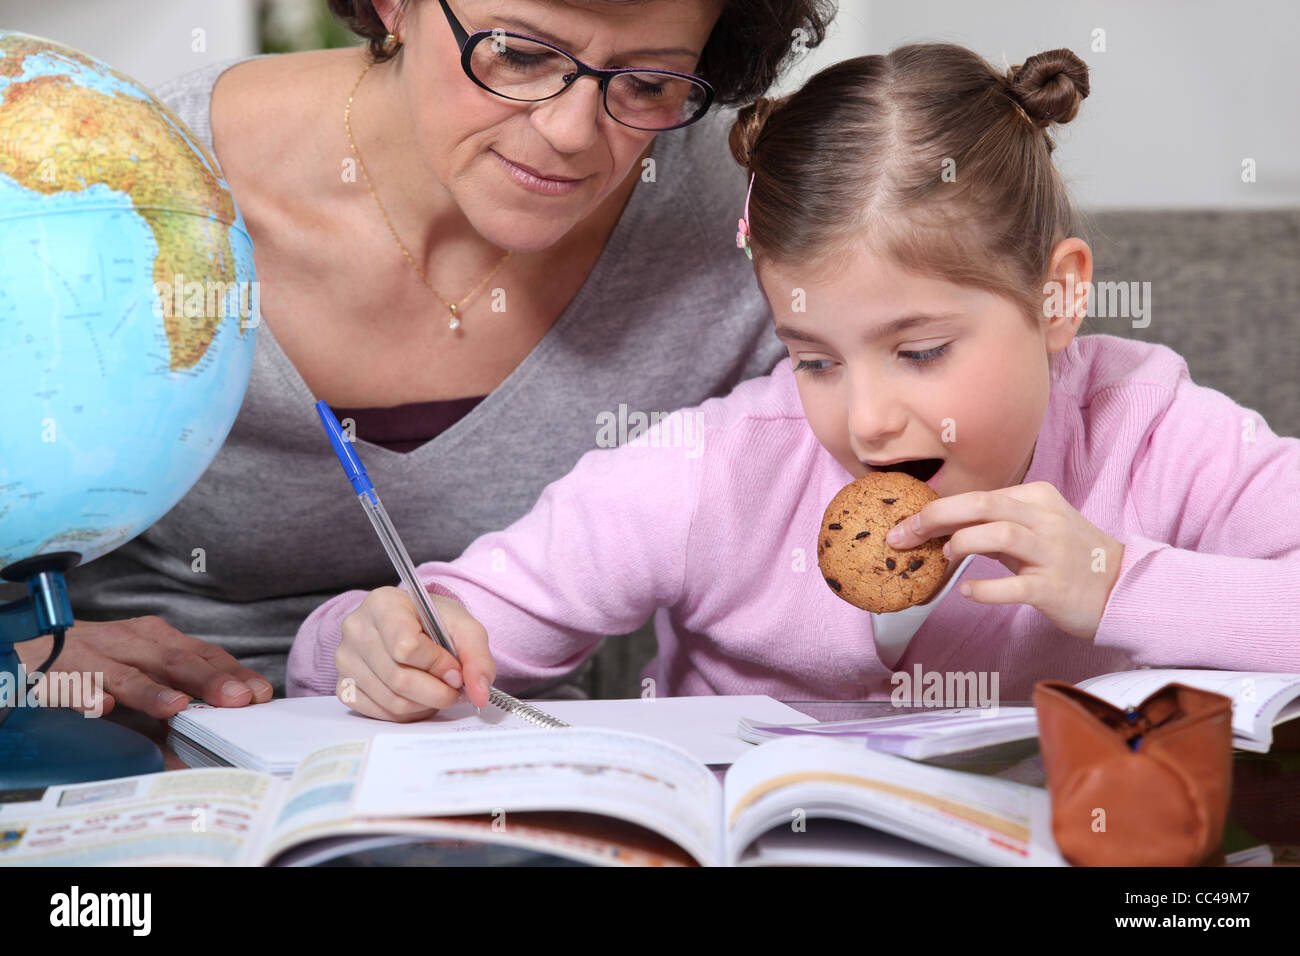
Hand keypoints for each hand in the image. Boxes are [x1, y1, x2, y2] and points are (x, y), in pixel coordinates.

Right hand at [16, 617, 273, 718]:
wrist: (35, 644)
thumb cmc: (103, 660)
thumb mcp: (146, 668)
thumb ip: (179, 692)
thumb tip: (217, 728)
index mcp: (159, 638)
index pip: (204, 654)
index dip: (234, 672)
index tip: (260, 693)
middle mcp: (131, 640)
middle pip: (175, 660)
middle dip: (208, 680)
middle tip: (237, 699)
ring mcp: (96, 654)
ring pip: (127, 674)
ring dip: (152, 691)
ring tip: (178, 707)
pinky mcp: (61, 671)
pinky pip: (78, 686)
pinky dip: (89, 696)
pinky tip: (102, 708)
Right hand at [335, 587, 495, 721]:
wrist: (411, 625)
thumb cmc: (434, 622)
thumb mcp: (463, 626)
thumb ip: (477, 656)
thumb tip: (480, 694)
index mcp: (382, 603)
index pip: (406, 647)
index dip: (438, 665)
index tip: (456, 670)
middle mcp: (356, 629)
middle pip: (399, 678)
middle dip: (437, 692)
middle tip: (455, 689)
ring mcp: (345, 659)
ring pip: (391, 700)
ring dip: (426, 704)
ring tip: (439, 691)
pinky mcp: (343, 686)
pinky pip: (380, 713)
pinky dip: (408, 712)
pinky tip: (419, 697)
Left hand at [885, 481, 1124, 639]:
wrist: (1124, 588)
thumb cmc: (1071, 558)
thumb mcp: (1036, 529)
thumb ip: (994, 523)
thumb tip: (939, 527)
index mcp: (1037, 498)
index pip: (978, 495)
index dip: (936, 508)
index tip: (905, 523)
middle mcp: (1046, 520)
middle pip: (983, 504)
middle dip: (935, 516)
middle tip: (902, 534)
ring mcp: (1053, 553)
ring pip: (1001, 533)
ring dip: (962, 542)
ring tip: (942, 556)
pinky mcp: (1056, 588)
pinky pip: (1015, 586)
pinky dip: (985, 589)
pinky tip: (967, 592)